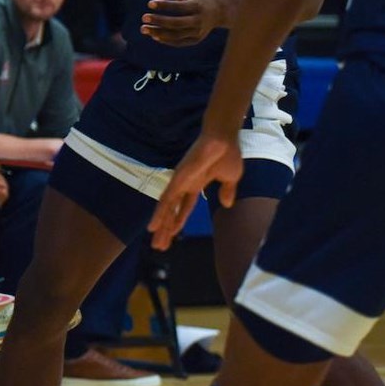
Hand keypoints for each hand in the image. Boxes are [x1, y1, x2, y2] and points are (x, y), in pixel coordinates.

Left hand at [141, 0, 225, 46]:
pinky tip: (154, 35)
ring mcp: (198, 32)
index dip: (164, 5)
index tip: (150, 3)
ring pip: (176, 35)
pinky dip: (166, 40)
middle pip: (177, 23)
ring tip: (144, 29)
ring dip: (158, 33)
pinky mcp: (196, 40)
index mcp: (197, 6)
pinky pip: (179, 42)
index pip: (179, 7)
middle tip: (143, 18)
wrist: (218, 11)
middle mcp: (199, 20)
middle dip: (159, 21)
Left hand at [149, 133, 241, 249]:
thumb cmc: (228, 154)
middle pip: (172, 212)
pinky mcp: (178, 179)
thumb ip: (227, 191)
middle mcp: (184, 186)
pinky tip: (154, 225)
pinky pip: (167, 199)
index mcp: (196, 186)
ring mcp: (180, 182)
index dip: (178, 221)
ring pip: (166, 208)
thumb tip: (227, 204)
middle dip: (166, 229)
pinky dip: (160, 213)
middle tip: (159, 246)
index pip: (184, 208)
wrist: (224, 138)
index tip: (173, 236)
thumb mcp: (230, 178)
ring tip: (155, 242)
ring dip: (161, 226)